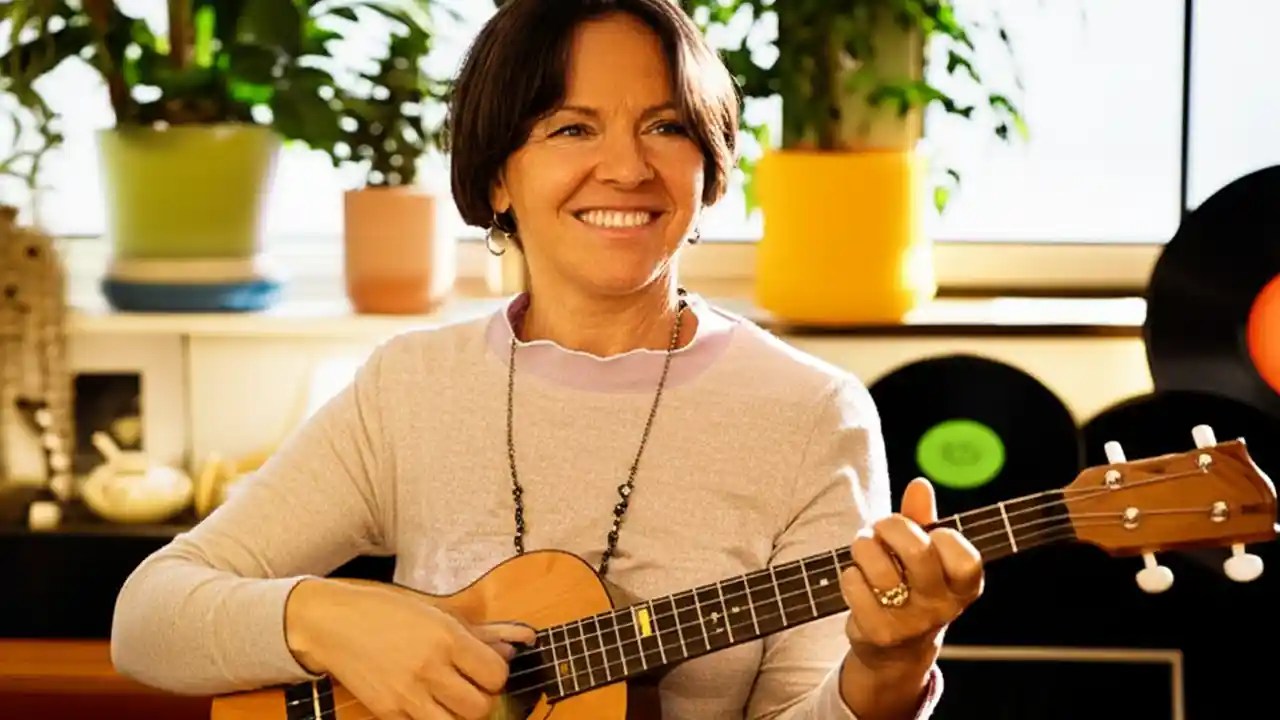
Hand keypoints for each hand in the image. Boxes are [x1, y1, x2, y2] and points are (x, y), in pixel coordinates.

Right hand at [285, 579, 535, 719]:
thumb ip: (479, 632)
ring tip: (449, 699)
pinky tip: (423, 702)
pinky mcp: (388, 712)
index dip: (495, 675)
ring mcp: (407, 695)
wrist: (332, 624)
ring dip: (457, 714)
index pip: (496, 675)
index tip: (485, 670)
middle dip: (480, 699)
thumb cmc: (387, 611)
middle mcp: (430, 668)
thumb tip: (516, 645)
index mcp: (446, 637)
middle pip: (480, 707)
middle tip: (469, 687)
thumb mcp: (436, 612)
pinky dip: (429, 718)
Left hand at [839, 477, 983, 667]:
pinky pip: (855, 586)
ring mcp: (910, 623)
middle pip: (918, 552)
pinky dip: (850, 574)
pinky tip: (856, 579)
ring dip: (864, 548)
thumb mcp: (926, 555)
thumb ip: (923, 519)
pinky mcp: (879, 632)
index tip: (929, 534)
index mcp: (963, 586)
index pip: (964, 555)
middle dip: (891, 527)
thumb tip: (920, 485)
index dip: (941, 536)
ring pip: (880, 568)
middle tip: (880, 527)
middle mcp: (941, 607)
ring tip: (864, 550)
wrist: (895, 651)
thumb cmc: (912, 589)